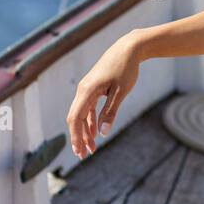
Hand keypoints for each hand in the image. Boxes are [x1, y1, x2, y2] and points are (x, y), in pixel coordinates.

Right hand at [66, 33, 141, 157]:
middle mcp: (83, 90)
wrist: (128, 48)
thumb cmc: (125, 68)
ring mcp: (87, 89)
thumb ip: (111, 112)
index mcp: (87, 91)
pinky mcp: (93, 88)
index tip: (80, 151)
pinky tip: (95, 133)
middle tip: (84, 155)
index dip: (76, 136)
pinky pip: (88, 108)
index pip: (75, 118)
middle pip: (76, 118)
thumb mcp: (121, 92)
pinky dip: (91, 121)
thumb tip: (103, 133)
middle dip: (79, 138)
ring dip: (86, 131)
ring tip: (91, 149)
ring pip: (82, 115)